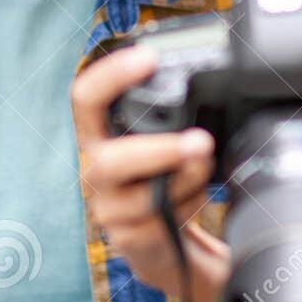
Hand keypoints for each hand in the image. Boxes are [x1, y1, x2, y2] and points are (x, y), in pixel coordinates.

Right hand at [72, 47, 229, 301]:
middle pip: (108, 160)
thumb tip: (216, 82)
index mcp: (100, 134)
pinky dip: (187, 207)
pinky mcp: (127, 239)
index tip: (148, 58)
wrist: (168, 243)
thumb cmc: (168, 180)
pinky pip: (157, 224)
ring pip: (143, 197)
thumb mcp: (168, 141)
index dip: (110, 75)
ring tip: (207, 169)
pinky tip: (195, 199)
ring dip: (186, 182)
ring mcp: (107, 208)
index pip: (85, 99)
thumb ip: (175, 116)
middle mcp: (95, 170)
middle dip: (160, 150)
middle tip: (201, 142)